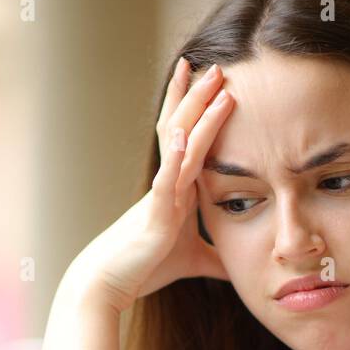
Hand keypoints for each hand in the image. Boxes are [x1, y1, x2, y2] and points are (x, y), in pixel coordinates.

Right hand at [65, 57, 235, 314]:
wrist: (109, 284)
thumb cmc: (144, 268)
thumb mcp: (192, 261)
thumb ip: (216, 257)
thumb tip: (240, 264)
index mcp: (176, 189)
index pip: (189, 140)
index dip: (199, 110)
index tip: (216, 83)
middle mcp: (168, 184)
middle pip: (183, 129)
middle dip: (199, 97)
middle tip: (218, 66)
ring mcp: (161, 196)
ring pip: (180, 145)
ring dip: (197, 113)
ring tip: (213, 84)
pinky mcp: (156, 216)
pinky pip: (167, 181)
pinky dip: (176, 157)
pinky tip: (185, 134)